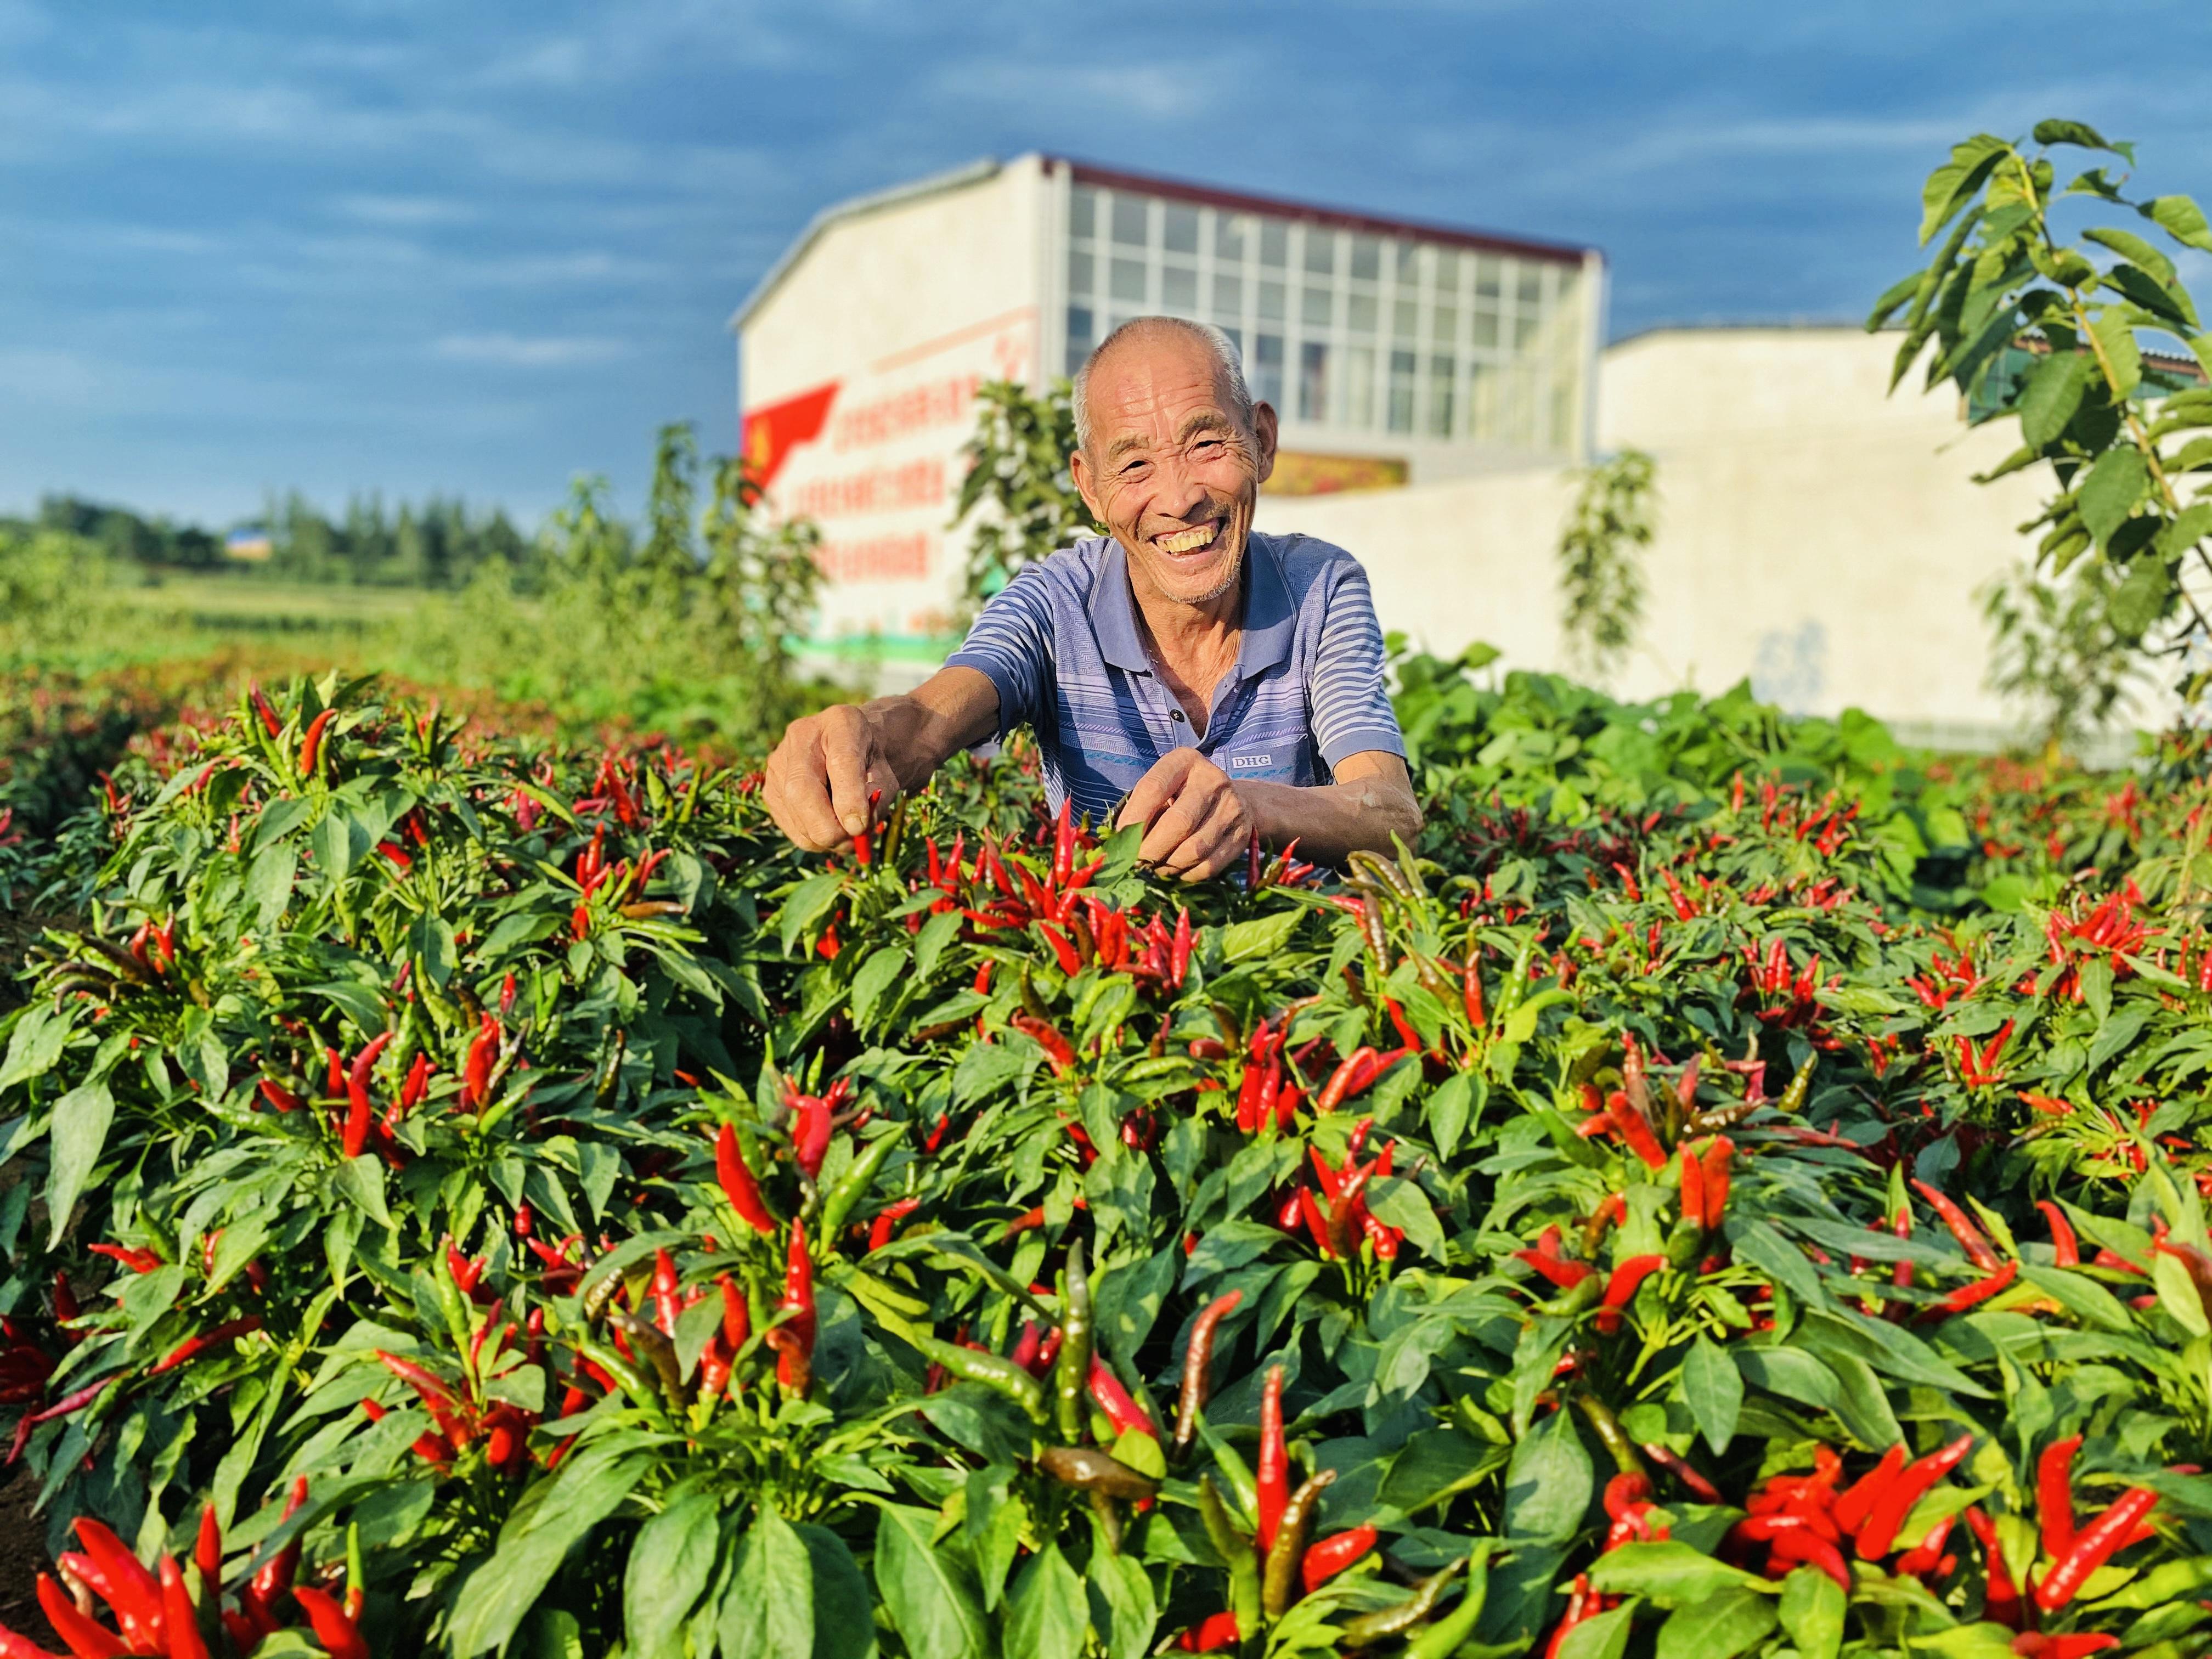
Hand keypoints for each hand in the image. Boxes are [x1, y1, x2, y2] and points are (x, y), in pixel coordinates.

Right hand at [762, 704, 900, 852]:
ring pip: (793, 814)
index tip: (860, 827)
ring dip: (823, 838)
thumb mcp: (885, 774)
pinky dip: (812, 838)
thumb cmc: (869, 764)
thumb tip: (856, 827)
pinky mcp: (770, 789)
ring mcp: (778, 763)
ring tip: (845, 835)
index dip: (849, 800)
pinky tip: (827, 827)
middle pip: (802, 791)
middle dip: (829, 828)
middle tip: (852, 842)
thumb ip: (877, 797)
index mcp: (840, 723)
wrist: (850, 751)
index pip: (840, 762)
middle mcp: (800, 737)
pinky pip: (788, 826)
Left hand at [1116, 749, 1256, 880]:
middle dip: (1150, 849)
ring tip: (1153, 868)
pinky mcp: (1240, 837)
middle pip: (1178, 823)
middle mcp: (1213, 780)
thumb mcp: (1165, 787)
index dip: (1134, 818)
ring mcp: (1232, 809)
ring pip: (1194, 850)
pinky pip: (1208, 866)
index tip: (1121, 837)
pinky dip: (1186, 874)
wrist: (1235, 800)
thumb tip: (1120, 841)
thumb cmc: (1184, 794)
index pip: (1153, 788)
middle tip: (1135, 862)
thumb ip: (1142, 806)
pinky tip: (1175, 870)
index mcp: (1186, 761)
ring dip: (1167, 866)